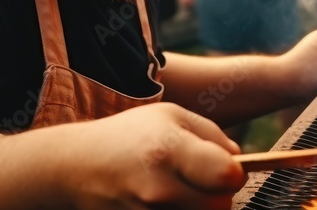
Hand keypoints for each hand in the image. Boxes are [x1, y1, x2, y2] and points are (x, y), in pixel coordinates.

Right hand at [68, 102, 245, 208]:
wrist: (77, 166)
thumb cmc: (129, 135)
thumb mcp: (172, 116)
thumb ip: (213, 136)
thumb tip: (240, 162)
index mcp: (170, 152)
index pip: (229, 177)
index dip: (234, 172)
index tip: (226, 167)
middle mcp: (159, 189)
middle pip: (220, 206)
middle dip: (219, 194)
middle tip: (202, 180)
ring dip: (199, 206)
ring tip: (180, 188)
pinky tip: (167, 201)